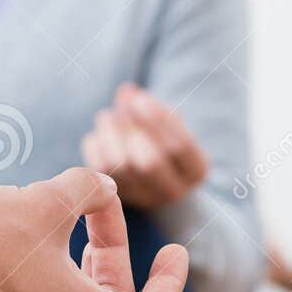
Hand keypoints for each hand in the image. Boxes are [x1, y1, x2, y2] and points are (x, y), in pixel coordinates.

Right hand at [0, 167, 188, 291]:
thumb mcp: (50, 199)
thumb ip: (90, 188)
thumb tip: (102, 188)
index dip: (171, 278)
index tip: (174, 249)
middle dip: (111, 255)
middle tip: (99, 211)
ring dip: (77, 268)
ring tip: (59, 222)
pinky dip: (46, 286)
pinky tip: (25, 248)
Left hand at [80, 83, 208, 208]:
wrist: (157, 182)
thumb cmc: (166, 141)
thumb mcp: (169, 123)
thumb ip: (152, 107)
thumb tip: (126, 92)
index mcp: (196, 170)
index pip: (179, 146)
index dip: (157, 120)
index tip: (139, 99)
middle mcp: (172, 191)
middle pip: (149, 163)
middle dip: (131, 129)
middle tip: (120, 108)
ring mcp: (144, 199)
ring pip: (120, 167)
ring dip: (109, 135)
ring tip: (106, 116)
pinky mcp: (118, 199)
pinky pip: (100, 172)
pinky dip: (95, 147)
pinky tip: (100, 135)